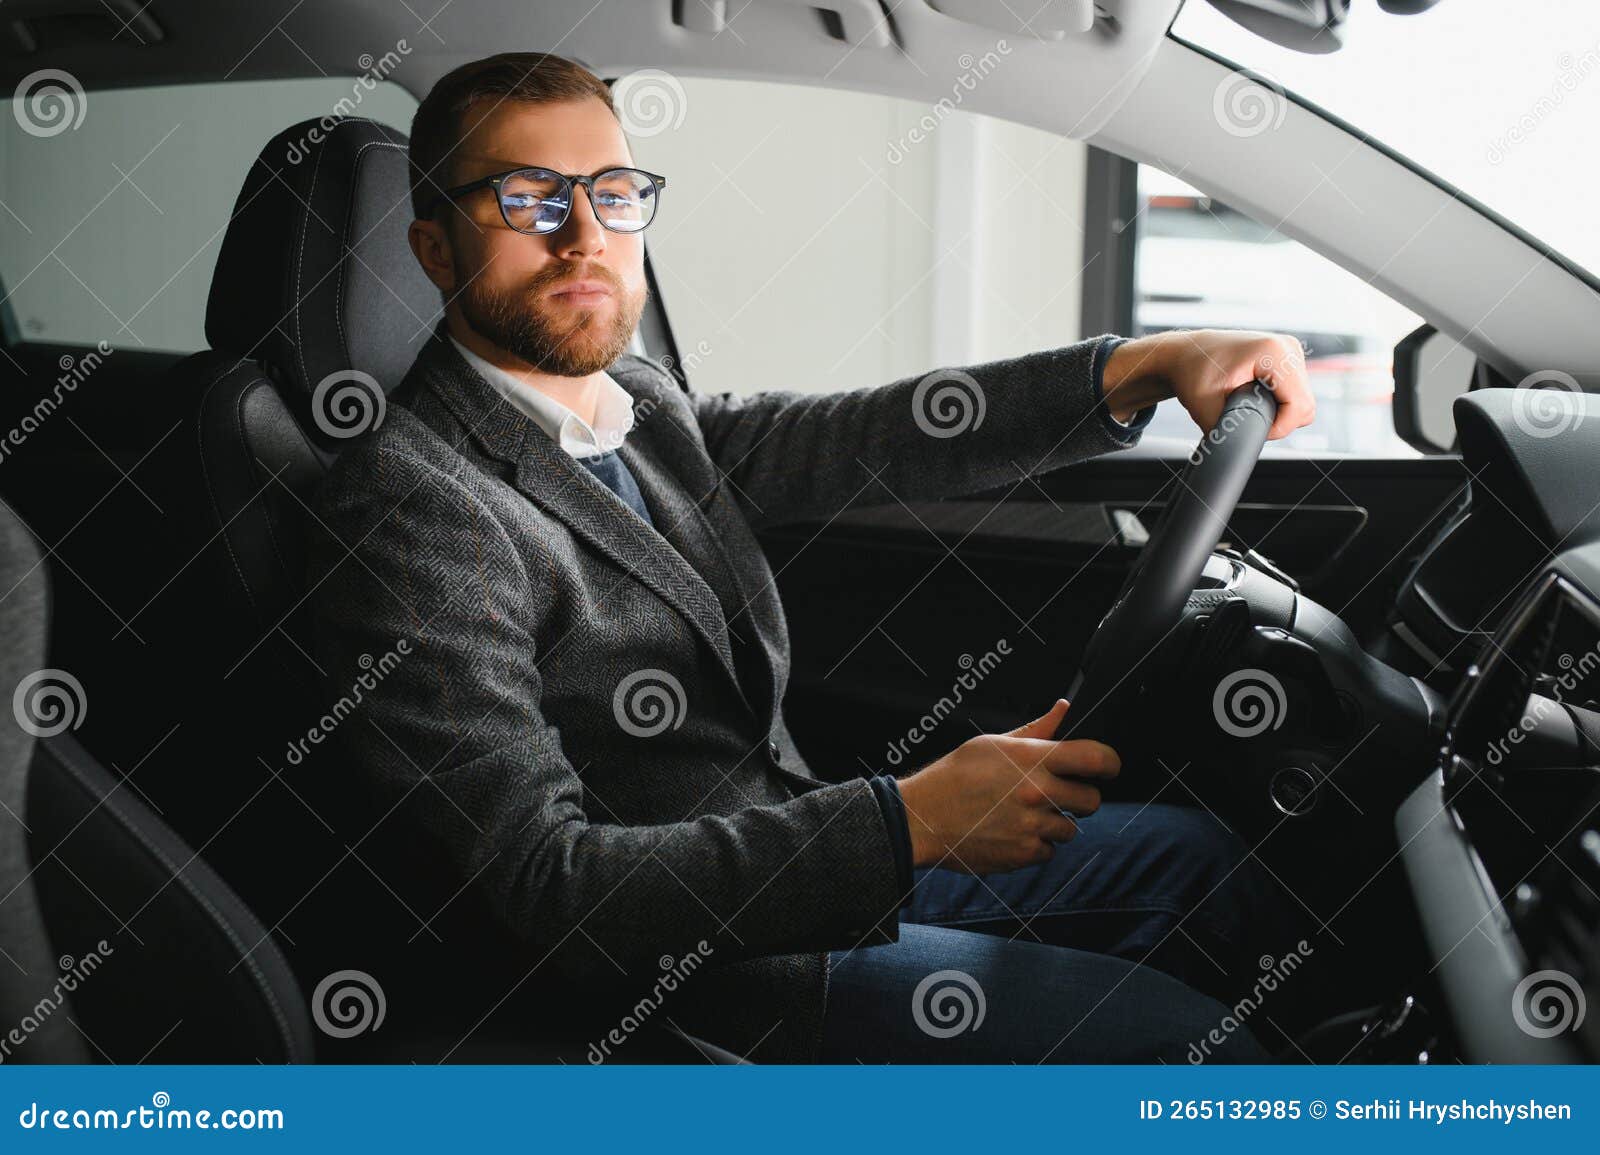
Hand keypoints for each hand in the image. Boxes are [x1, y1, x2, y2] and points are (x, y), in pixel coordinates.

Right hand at [895, 700, 1118, 873]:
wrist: (923, 817)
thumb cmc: (956, 774)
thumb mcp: (993, 743)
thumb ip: (1036, 730)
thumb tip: (1064, 709)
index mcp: (1033, 758)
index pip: (1097, 758)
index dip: (1110, 763)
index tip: (1106, 768)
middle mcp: (1038, 792)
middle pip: (1092, 800)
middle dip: (1080, 798)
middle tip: (1055, 794)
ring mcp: (1033, 826)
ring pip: (1071, 829)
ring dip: (1054, 824)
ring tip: (1022, 814)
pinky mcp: (1024, 853)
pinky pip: (1049, 851)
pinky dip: (1035, 845)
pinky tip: (1010, 832)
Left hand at [1101, 329, 1315, 440]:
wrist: (1185, 353)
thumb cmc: (1191, 374)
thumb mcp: (1204, 408)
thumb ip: (1228, 433)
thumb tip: (1242, 452)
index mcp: (1273, 352)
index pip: (1299, 406)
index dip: (1278, 428)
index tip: (1252, 431)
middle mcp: (1287, 347)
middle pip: (1306, 406)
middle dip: (1279, 423)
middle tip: (1245, 419)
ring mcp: (1290, 350)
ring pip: (1303, 401)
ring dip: (1279, 414)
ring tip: (1246, 405)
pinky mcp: (1289, 357)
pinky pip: (1297, 393)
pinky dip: (1280, 403)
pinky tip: (1255, 397)